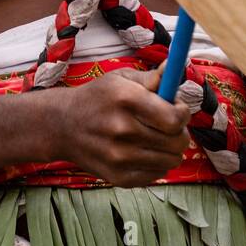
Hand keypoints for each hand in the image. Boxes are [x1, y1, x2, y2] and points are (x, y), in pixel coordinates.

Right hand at [53, 61, 192, 186]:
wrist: (62, 126)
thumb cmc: (97, 98)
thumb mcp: (120, 78)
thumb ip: (152, 77)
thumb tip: (175, 68)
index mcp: (127, 100)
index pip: (174, 118)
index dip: (183, 113)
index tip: (178, 108)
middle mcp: (123, 130)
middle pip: (177, 142)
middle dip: (180, 132)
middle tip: (170, 124)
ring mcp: (120, 157)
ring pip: (171, 161)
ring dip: (170, 149)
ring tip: (157, 138)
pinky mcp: (118, 177)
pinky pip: (157, 175)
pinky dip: (157, 164)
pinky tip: (144, 151)